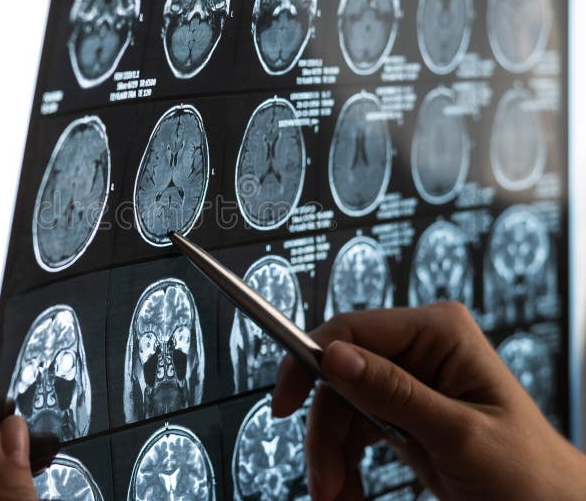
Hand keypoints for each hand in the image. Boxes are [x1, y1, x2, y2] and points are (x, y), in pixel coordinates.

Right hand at [272, 302, 585, 500]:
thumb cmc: (529, 474)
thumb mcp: (458, 435)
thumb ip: (394, 393)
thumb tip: (335, 357)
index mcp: (440, 333)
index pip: (354, 330)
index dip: (312, 362)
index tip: (285, 400)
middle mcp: (421, 350)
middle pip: (340, 377)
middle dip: (326, 432)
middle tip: (323, 480)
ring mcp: (411, 381)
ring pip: (341, 406)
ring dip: (331, 453)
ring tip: (336, 494)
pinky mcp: (403, 411)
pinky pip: (355, 427)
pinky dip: (345, 460)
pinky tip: (347, 486)